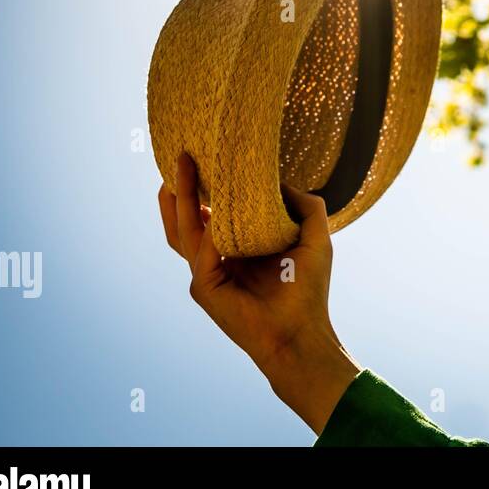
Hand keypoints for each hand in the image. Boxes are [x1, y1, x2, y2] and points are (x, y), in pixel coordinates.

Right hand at [158, 151, 361, 434]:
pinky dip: (209, 237)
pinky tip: (215, 219)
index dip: (206, 189)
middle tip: (180, 157)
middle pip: (189, 219)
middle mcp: (217, 259)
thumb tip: (283, 181)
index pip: (212, 213)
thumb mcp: (315, 237)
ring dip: (178, 204)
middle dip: (181, 189)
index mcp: (237, 247)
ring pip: (183, 233)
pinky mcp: (205, 290)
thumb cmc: (308, 288)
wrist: (302, 331)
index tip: (202, 158)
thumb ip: (305, 205)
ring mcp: (206, 275)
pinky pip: (203, 255)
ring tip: (174, 177)